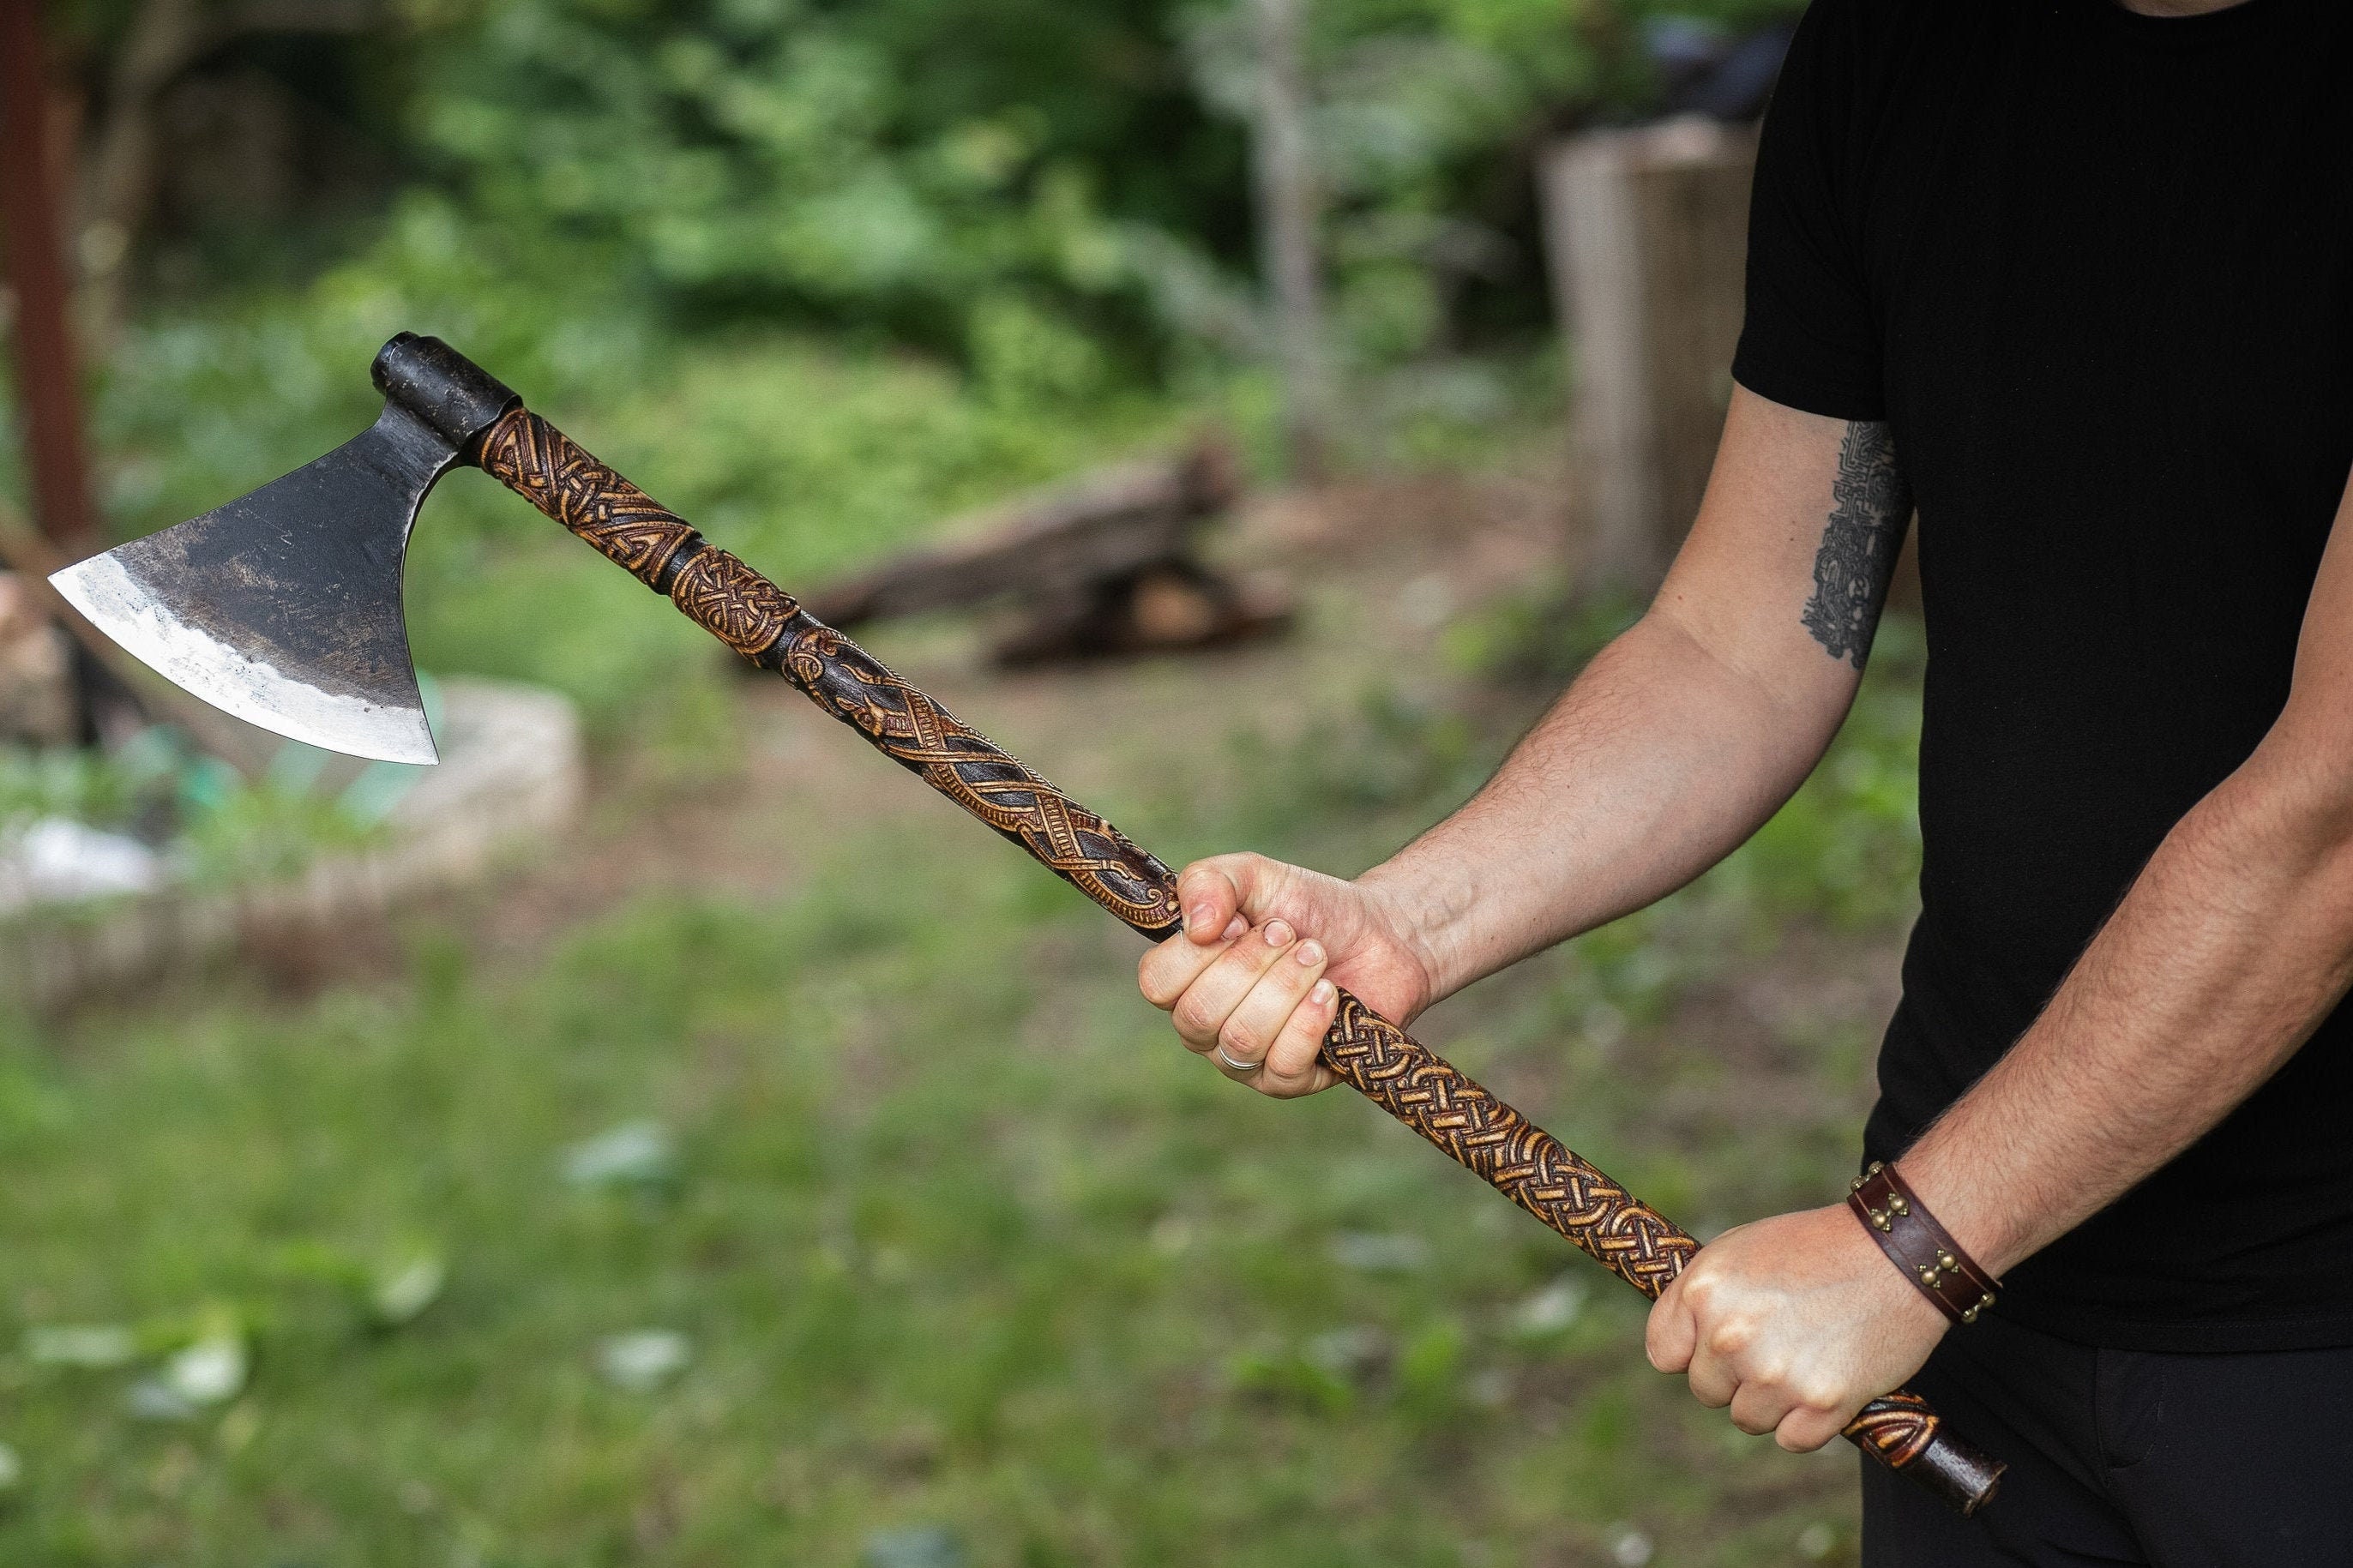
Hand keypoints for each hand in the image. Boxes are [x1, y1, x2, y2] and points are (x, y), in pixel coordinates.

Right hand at [1137, 853, 1435, 1097]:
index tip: (1240, 921)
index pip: (1157, 983)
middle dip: (1251, 965)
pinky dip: (1309, 1022)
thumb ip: (1209, 882)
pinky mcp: (1290, 1080)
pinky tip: (1329, 994)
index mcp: (1185, 980)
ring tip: (1316, 956)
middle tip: (1289, 933)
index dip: (1197, 951)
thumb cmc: (1307, 908)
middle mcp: (1205, 1027)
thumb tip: (1197, 928)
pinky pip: (1283, 1065)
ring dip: (1285, 987)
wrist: (1379, 933)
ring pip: (1242, 1040)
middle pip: (1198, 1014)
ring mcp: (1245, 1060)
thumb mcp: (1254, 875)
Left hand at [1644, 1203, 1949, 1450]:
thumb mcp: (1737, 1252)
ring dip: (1773, 1400)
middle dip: (1736, 1375)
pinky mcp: (1822, 1404)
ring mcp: (1775, 1374)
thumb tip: (1676, 1348)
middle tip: (1779, 1341)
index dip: (1691, 1351)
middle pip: (1707, 1391)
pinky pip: (1792, 1439)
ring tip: (1807, 1354)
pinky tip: (1827, 1378)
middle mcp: (1730, 1336)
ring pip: (1748, 1419)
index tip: (1716, 1343)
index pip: (1664, 1354)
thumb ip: (1698, 1299)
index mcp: (1702, 1292)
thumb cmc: (1815, 1247)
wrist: (1898, 1254)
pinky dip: (1809, 1421)